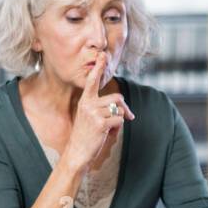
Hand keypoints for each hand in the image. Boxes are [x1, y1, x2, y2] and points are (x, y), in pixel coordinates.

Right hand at [60, 52, 133, 172]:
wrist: (77, 152)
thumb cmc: (86, 135)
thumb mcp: (89, 117)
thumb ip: (102, 108)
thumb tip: (123, 109)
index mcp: (85, 101)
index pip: (92, 81)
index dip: (99, 68)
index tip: (102, 55)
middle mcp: (88, 104)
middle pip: (117, 98)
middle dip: (125, 107)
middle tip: (130, 116)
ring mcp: (94, 113)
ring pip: (119, 110)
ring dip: (120, 120)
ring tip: (111, 127)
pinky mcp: (101, 123)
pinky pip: (119, 120)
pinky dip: (118, 127)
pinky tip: (109, 132)